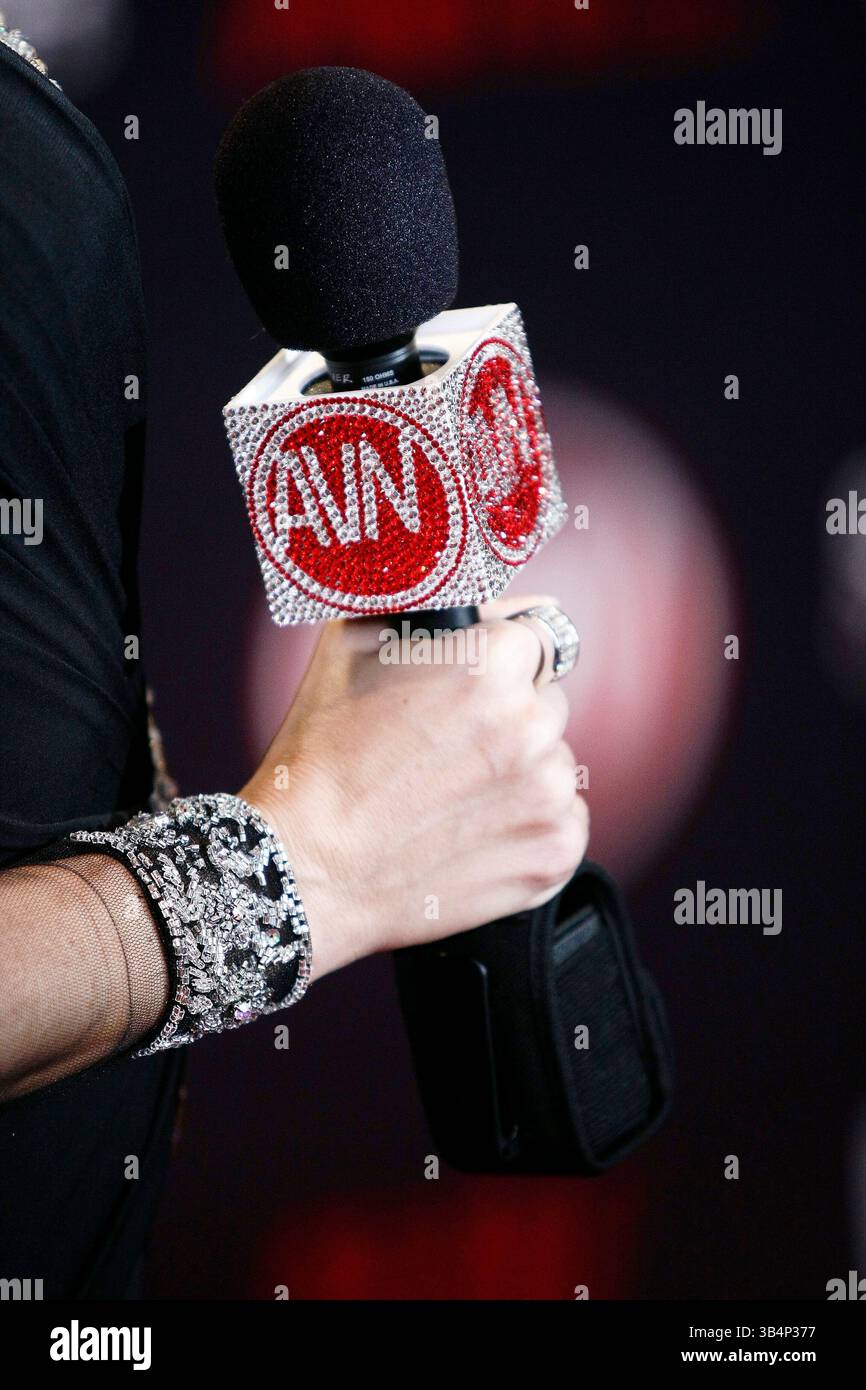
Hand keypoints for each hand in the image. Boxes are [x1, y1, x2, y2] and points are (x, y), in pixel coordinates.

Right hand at [240, 595, 588, 981]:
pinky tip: (470, 832)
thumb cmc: (321, 752)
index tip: (463, 694)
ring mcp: (548, 794)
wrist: (304, 868)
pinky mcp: (554, 855)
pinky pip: (564, 821)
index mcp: (492, 662)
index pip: (538, 640)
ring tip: (449, 796)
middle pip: (548, 703)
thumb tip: (532, 604)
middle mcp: (531, 725)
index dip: (497, 663)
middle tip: (444, 750)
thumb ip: (446, 604)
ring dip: (518, 773)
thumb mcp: (356, 643)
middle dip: (509, 718)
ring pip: (554, 763)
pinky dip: (528, 826)